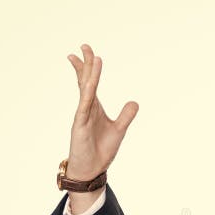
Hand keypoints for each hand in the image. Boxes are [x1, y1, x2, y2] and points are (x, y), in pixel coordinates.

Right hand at [65, 44, 138, 179]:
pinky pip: (83, 107)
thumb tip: (135, 102)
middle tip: (85, 45)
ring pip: (85, 90)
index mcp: (94, 107)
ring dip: (89, 75)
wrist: (92, 169)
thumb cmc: (101, 150)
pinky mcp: (79, 126)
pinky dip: (87, 95)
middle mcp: (86, 108)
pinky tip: (89, 85)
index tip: (90, 52)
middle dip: (86, 64)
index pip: (90, 83)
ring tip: (92, 58)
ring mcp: (82, 116)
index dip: (90, 67)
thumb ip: (126, 115)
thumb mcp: (119, 130)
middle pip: (86, 81)